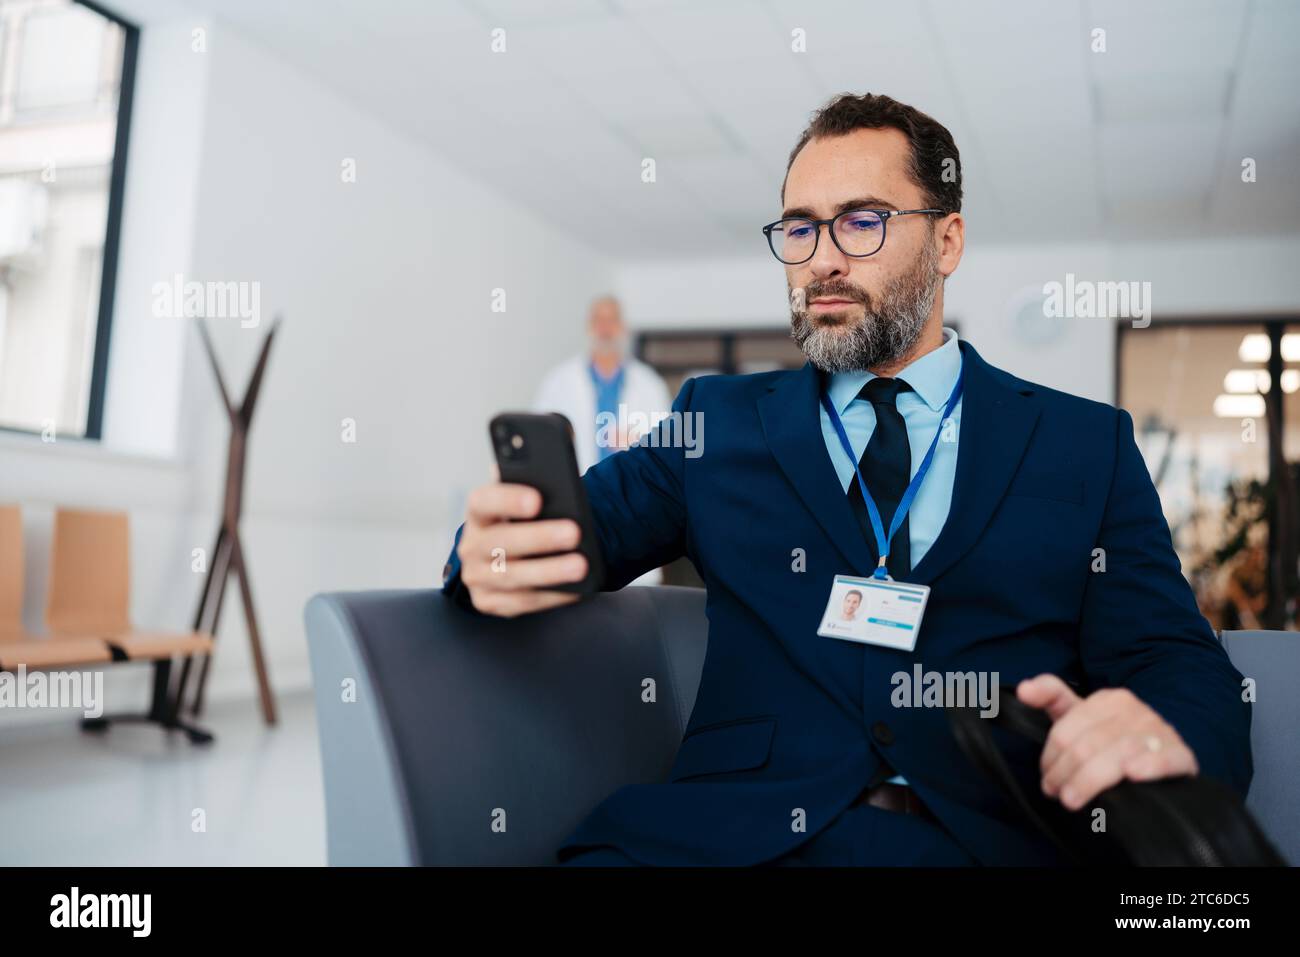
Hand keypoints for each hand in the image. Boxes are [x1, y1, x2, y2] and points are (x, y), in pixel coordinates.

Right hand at [455, 480, 588, 617]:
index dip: (507, 500)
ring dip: (548, 571)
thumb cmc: (520, 524)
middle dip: (539, 538)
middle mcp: (471, 546)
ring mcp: (477, 576)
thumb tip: (547, 472)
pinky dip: (550, 596)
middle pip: (500, 541)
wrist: (506, 557)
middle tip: (573, 533)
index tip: (537, 500)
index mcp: (478, 514)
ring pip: (511, 576)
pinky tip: (575, 589)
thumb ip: (530, 486)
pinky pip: (521, 602)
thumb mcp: (521, 503)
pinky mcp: (488, 602)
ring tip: (580, 565)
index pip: (482, 502)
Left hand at [1017, 675, 1197, 811]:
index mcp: (1109, 700)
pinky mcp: (1182, 755)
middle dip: (1065, 774)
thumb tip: (1024, 689)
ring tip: (1072, 800)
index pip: (1067, 730)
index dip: (1051, 757)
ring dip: (1090, 781)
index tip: (1046, 776)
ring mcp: (1160, 732)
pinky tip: (1133, 775)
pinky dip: (1149, 766)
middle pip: (1087, 745)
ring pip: (1116, 756)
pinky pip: (1165, 759)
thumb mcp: (1081, 717)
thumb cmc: (1113, 741)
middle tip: (1055, 793)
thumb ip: (1051, 697)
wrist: (1163, 761)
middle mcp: (1136, 711)